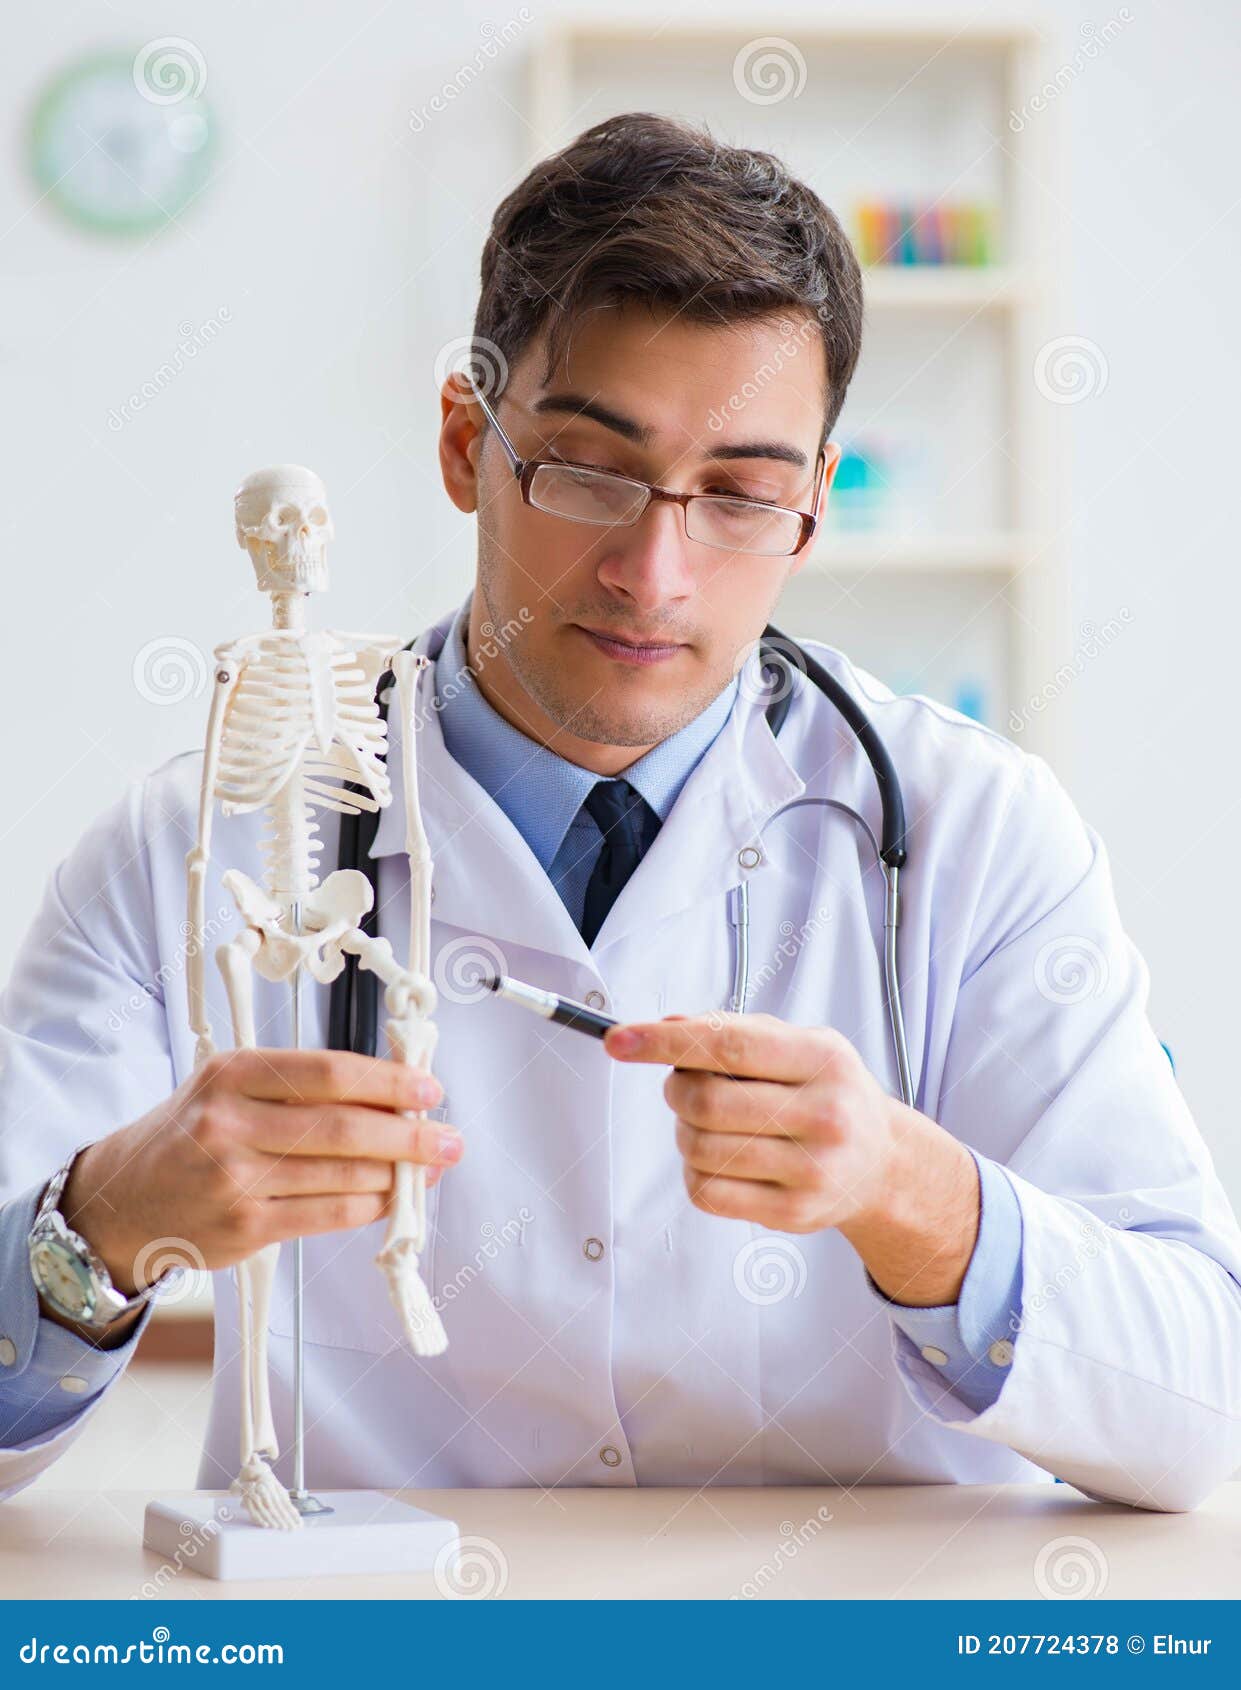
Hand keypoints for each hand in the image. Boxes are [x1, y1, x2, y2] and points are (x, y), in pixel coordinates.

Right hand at [57, 1049, 461, 1303]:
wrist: (122, 1200)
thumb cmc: (190, 1134)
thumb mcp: (229, 1088)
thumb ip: (299, 1086)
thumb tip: (390, 1094)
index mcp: (233, 1073)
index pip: (329, 1072)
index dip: (388, 1081)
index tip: (428, 1089)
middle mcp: (231, 1122)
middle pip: (343, 1126)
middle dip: (408, 1133)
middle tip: (448, 1138)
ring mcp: (237, 1178)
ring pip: (343, 1173)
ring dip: (399, 1173)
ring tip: (429, 1168)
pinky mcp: (246, 1226)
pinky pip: (328, 1215)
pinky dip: (370, 1206)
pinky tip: (391, 1197)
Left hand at [603, 1012, 978, 1305]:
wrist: (882, 1163)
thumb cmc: (827, 1092)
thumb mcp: (797, 1044)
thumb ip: (731, 1030)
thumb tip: (667, 1026)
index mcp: (822, 1059)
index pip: (727, 1046)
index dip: (665, 1042)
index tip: (619, 1039)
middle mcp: (824, 1114)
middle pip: (706, 1102)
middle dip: (675, 1090)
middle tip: (684, 1085)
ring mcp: (811, 1169)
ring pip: (700, 1149)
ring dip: (684, 1131)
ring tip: (709, 1124)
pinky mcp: (793, 1213)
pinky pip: (707, 1192)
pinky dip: (695, 1170)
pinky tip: (719, 1158)